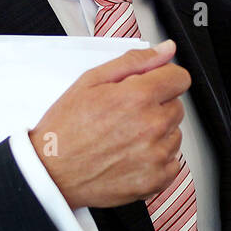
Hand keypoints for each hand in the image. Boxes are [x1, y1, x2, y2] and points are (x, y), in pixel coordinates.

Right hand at [29, 40, 189, 208]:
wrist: (50, 174)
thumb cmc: (65, 129)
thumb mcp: (91, 81)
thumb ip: (134, 61)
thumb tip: (166, 50)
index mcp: (138, 97)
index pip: (180, 78)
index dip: (163, 79)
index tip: (150, 87)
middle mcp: (151, 126)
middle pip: (176, 106)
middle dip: (157, 106)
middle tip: (126, 116)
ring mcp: (156, 156)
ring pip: (174, 134)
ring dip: (158, 133)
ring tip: (125, 138)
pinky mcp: (156, 180)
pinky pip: (173, 162)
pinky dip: (157, 159)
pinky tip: (131, 156)